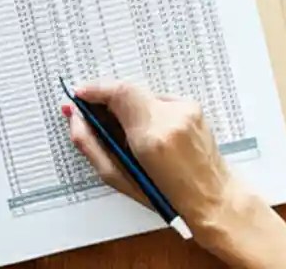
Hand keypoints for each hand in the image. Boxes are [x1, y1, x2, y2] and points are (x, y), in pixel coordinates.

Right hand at [62, 81, 248, 240]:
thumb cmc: (166, 196)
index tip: (80, 94)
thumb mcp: (119, 178)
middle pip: (129, 90)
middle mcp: (172, 118)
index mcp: (152, 138)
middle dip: (107, 99)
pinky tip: (151, 134)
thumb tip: (74, 119)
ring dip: (130, 109)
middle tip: (93, 114)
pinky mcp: (193, 107)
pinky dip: (149, 113)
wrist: (211, 196)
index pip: (119, 94)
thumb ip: (90, 145)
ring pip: (143, 96)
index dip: (95, 90)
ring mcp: (186, 110)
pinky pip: (160, 101)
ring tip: (130, 135)